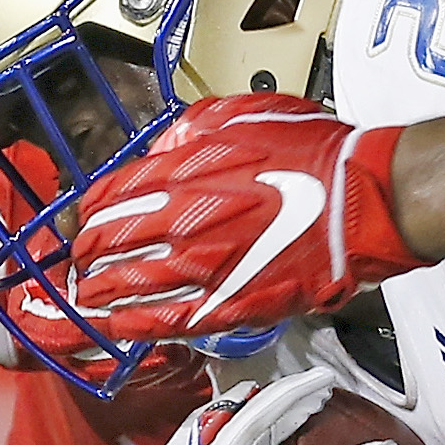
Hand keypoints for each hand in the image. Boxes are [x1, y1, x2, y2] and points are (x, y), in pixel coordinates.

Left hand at [68, 95, 426, 341]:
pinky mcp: (229, 304)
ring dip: (99, 293)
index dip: (86, 214)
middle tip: (81, 263)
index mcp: (183, 171)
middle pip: (105, 244)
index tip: (83, 223)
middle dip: (85, 256)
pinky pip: (164, 321)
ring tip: (91, 298)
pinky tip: (117, 329)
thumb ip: (193, 131)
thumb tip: (165, 146)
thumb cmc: (316, 154)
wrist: (363, 199)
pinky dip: (132, 327)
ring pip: (124, 286)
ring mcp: (202, 267)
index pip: (106, 197)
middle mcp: (182, 220)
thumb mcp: (245, 115)